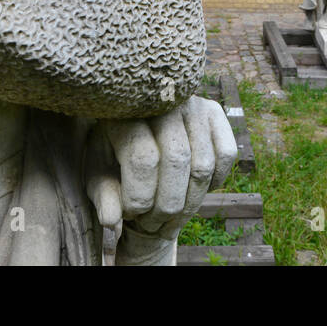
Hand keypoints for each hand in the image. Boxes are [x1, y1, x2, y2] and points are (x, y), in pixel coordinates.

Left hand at [85, 96, 236, 243]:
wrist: (140, 136)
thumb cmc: (116, 161)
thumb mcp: (100, 178)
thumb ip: (104, 199)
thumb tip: (112, 221)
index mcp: (125, 112)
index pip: (143, 157)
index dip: (140, 196)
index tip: (131, 213)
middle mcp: (163, 101)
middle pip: (177, 159)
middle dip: (167, 205)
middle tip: (154, 223)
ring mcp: (192, 104)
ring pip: (202, 164)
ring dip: (190, 203)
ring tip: (171, 217)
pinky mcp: (215, 112)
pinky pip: (226, 154)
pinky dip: (215, 182)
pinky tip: (195, 190)